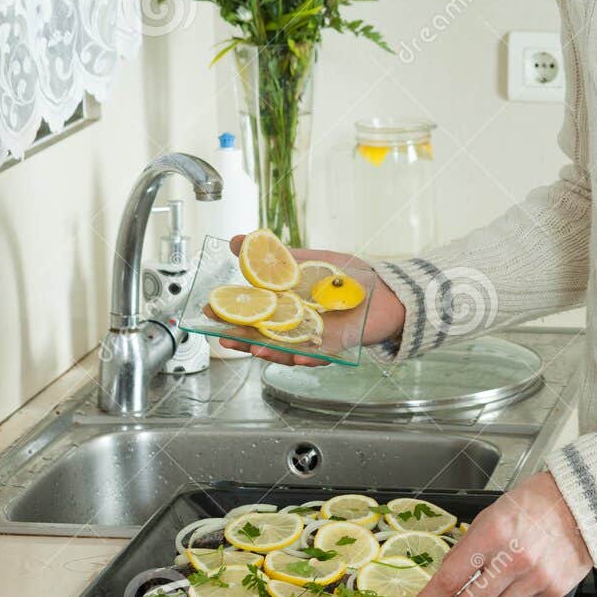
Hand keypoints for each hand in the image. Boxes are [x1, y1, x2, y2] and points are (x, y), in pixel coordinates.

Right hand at [217, 237, 404, 365]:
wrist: (387, 287)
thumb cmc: (346, 276)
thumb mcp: (306, 259)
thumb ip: (273, 254)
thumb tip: (236, 241)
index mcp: (285, 305)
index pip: (252, 313)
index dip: (230, 315)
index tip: (210, 312)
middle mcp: (296, 325)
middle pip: (264, 336)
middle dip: (243, 339)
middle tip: (225, 337)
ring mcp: (315, 337)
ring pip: (287, 349)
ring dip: (271, 351)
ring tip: (256, 349)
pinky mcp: (337, 345)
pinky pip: (321, 354)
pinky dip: (310, 356)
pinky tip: (299, 355)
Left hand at [408, 473, 591, 596]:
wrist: (580, 503)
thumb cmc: (533, 504)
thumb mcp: (491, 516)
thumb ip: (468, 549)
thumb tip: (445, 583)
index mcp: (493, 534)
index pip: (450, 579)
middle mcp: (515, 559)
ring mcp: (537, 578)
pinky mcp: (554, 591)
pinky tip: (508, 596)